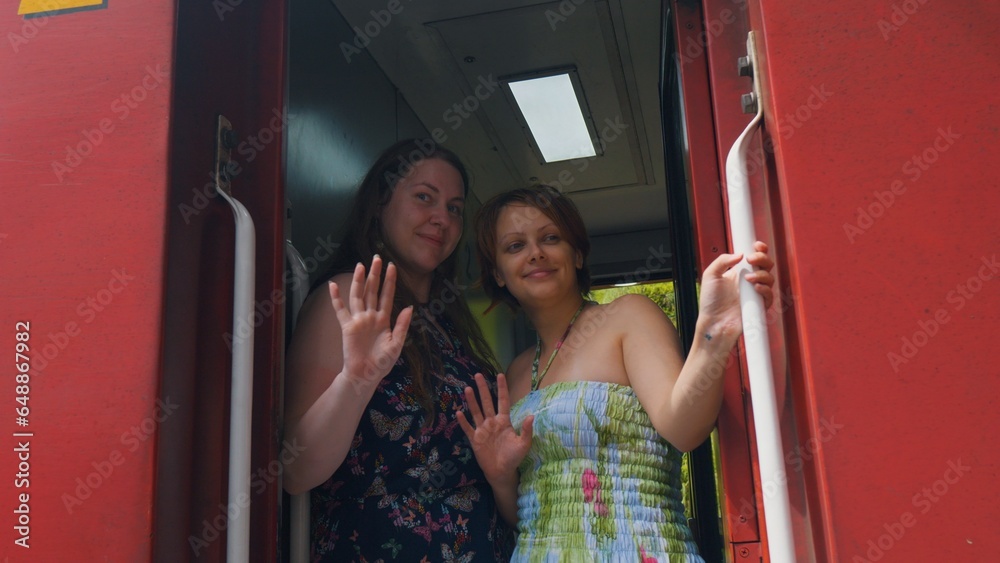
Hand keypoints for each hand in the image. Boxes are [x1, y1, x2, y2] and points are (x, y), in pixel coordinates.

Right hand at [330, 256, 411, 390]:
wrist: (366, 375)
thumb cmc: (382, 363)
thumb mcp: (397, 344)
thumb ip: (402, 325)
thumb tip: (410, 307)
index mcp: (384, 319)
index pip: (388, 295)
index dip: (390, 281)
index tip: (392, 266)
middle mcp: (371, 316)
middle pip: (373, 290)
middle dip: (375, 274)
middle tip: (377, 257)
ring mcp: (358, 320)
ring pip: (358, 295)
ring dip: (359, 280)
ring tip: (360, 265)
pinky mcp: (347, 327)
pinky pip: (340, 310)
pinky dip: (336, 298)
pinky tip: (332, 285)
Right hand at [456, 373, 532, 485]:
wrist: (502, 472)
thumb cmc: (514, 457)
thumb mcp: (523, 444)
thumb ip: (526, 430)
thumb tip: (531, 416)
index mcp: (504, 421)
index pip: (502, 401)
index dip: (501, 388)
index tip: (499, 375)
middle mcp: (492, 422)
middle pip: (486, 402)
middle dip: (482, 389)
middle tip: (477, 375)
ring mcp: (482, 430)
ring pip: (476, 412)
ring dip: (472, 401)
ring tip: (467, 388)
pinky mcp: (475, 439)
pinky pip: (468, 428)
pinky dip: (463, 422)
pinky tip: (459, 413)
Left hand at [697, 241, 774, 337]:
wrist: (713, 322)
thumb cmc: (710, 301)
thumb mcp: (710, 275)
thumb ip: (722, 261)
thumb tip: (740, 254)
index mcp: (739, 272)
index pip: (755, 257)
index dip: (760, 249)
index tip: (757, 245)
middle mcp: (750, 281)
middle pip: (766, 264)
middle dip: (762, 258)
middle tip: (751, 260)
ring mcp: (756, 293)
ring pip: (770, 278)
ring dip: (762, 275)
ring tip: (748, 279)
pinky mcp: (760, 306)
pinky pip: (770, 295)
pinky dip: (765, 289)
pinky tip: (756, 288)